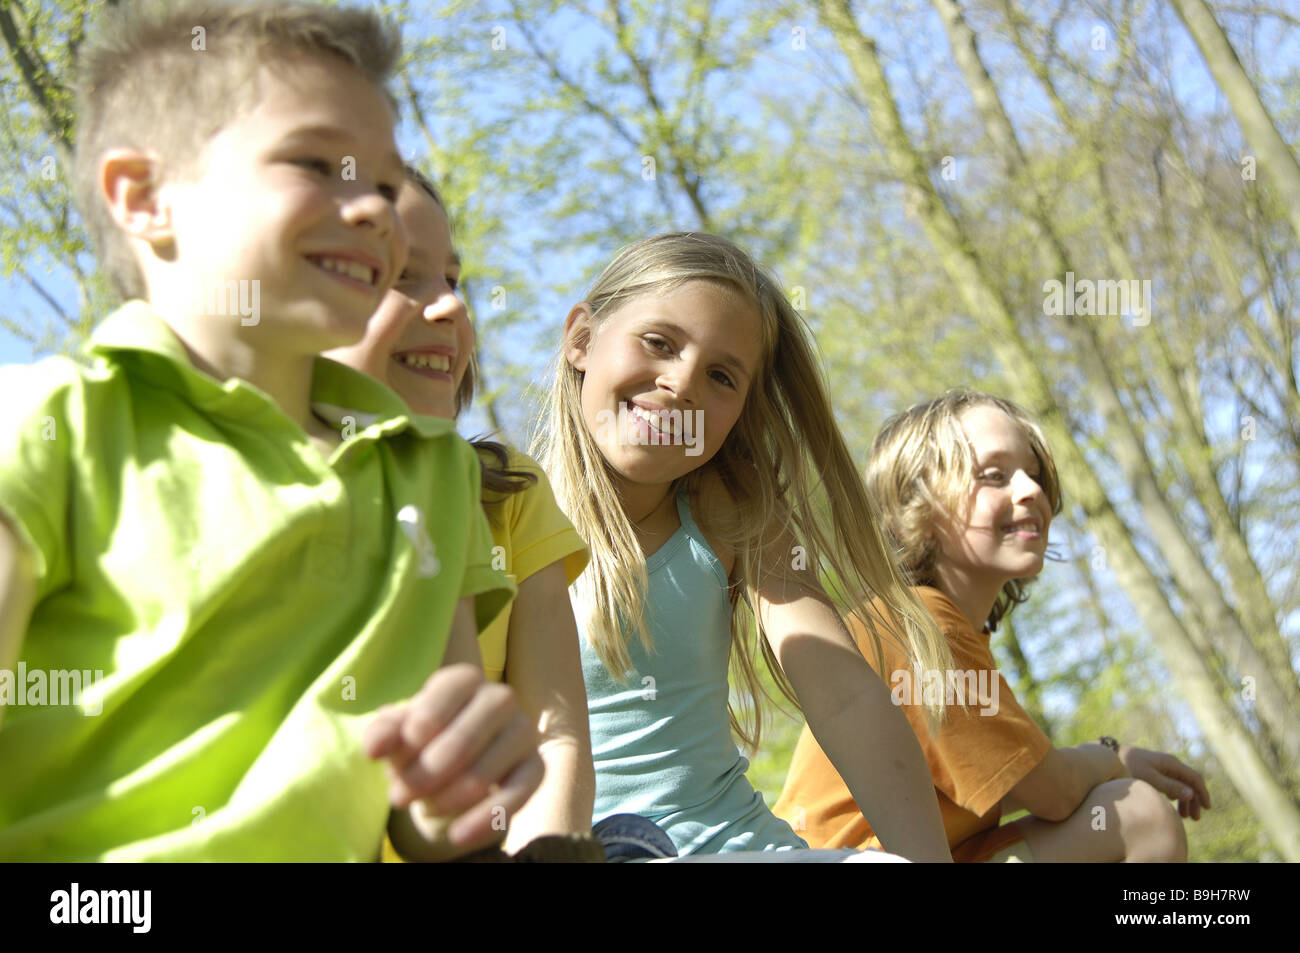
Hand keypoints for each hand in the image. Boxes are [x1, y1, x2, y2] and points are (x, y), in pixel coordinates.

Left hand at [363, 663, 543, 846]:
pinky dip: (485, 819)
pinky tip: (458, 836)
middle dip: (425, 774)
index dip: (416, 730)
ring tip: (422, 808)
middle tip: (398, 796)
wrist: (451, 765)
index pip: (442, 700)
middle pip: (464, 739)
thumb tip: (374, 748)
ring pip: (485, 772)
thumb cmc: (421, 739)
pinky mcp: (536, 767)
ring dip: (445, 798)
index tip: (392, 755)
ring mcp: (522, 731)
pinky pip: (517, 796)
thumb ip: (383, 733)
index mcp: (465, 679)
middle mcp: (500, 698)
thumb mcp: (397, 732)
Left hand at [1118, 745, 1210, 820]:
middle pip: (1189, 782)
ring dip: (1185, 800)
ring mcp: (1161, 766)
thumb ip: (1170, 787)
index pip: (1194, 778)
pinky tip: (1171, 805)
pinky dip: (1174, 795)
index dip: (1203, 793)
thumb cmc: (1128, 767)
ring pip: (1180, 784)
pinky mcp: (1153, 771)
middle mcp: (1169, 763)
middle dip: (1194, 800)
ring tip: (1184, 816)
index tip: (1207, 808)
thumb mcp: (1149, 779)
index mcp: (1171, 763)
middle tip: (1195, 818)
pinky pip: (1170, 784)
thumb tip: (1191, 794)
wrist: (1108, 757)